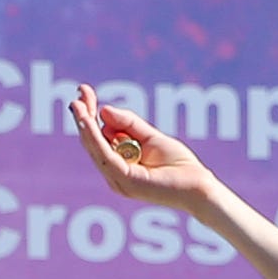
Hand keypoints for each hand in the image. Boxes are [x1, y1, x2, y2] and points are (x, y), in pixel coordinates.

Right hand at [69, 83, 215, 206]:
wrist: (199, 187)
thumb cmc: (179, 165)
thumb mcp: (151, 137)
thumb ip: (130, 124)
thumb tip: (104, 110)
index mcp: (120, 164)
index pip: (98, 137)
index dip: (90, 114)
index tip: (85, 91)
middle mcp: (115, 174)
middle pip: (92, 141)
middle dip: (85, 115)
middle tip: (81, 90)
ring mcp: (118, 179)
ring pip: (94, 148)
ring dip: (85, 124)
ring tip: (78, 104)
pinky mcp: (125, 180)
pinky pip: (105, 155)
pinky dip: (95, 137)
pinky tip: (88, 121)